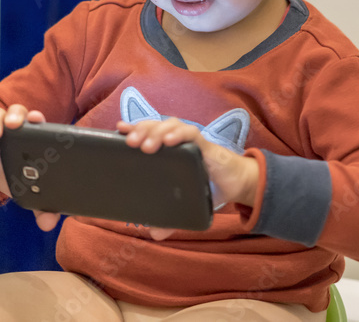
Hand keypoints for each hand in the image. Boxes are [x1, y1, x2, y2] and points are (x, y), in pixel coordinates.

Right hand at [0, 105, 61, 231]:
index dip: (42, 121)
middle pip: (22, 114)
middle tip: (17, 125)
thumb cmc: (18, 176)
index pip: (42, 124)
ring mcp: (0, 129)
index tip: (40, 122)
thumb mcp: (29, 191)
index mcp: (36, 139)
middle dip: (20, 116)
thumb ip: (42, 207)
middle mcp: (19, 129)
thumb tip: (48, 224)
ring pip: (0, 115)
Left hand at [116, 118, 259, 239]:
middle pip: (157, 124)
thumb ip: (170, 217)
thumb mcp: (185, 203)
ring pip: (173, 124)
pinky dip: (181, 135)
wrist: (239, 183)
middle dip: (142, 129)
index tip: (118, 129)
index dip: (135, 128)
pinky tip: (171, 141)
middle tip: (130, 142)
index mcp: (171, 151)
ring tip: (146, 146)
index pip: (150, 132)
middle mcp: (180, 142)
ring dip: (158, 131)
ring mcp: (193, 143)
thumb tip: (154, 234)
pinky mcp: (207, 146)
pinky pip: (193, 134)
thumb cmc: (209, 186)